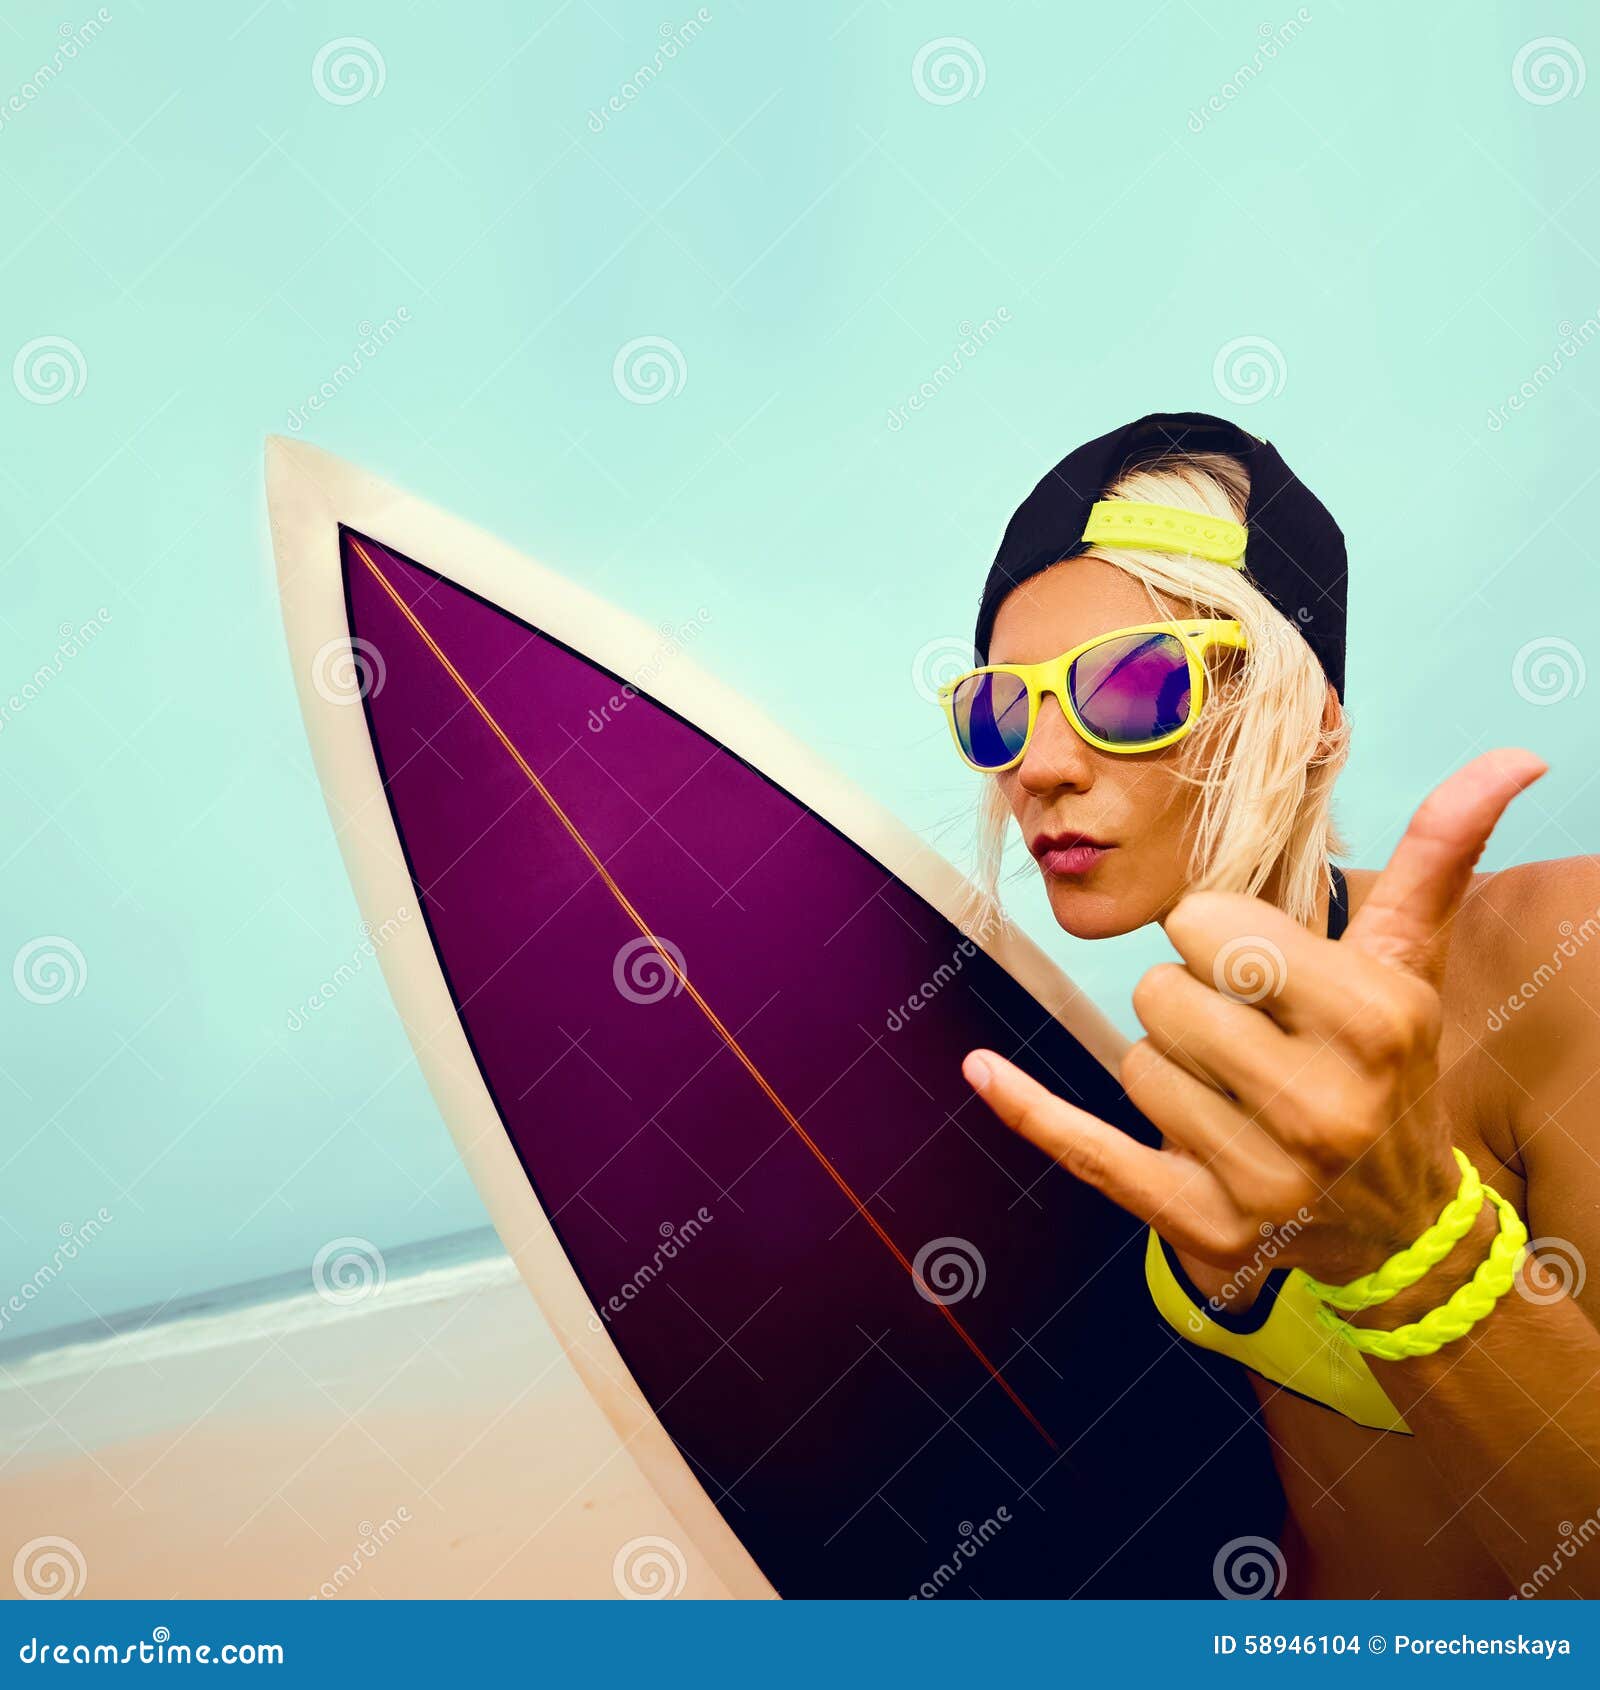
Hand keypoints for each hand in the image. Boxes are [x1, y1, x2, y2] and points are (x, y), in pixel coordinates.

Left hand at [962, 749, 1546, 1286]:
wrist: (1397, 1224)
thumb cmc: (1390, 1066)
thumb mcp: (1411, 960)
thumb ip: (1441, 851)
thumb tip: (1514, 753)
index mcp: (1372, 1020)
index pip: (1206, 928)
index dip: (1218, 937)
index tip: (1257, 969)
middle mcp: (1324, 1106)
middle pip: (1158, 995)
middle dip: (1191, 1005)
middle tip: (1250, 1041)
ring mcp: (1261, 1177)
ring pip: (1131, 1065)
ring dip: (1164, 1069)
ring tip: (1235, 1097)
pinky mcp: (1200, 1225)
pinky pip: (1087, 1150)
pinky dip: (1030, 1110)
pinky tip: (981, 1070)